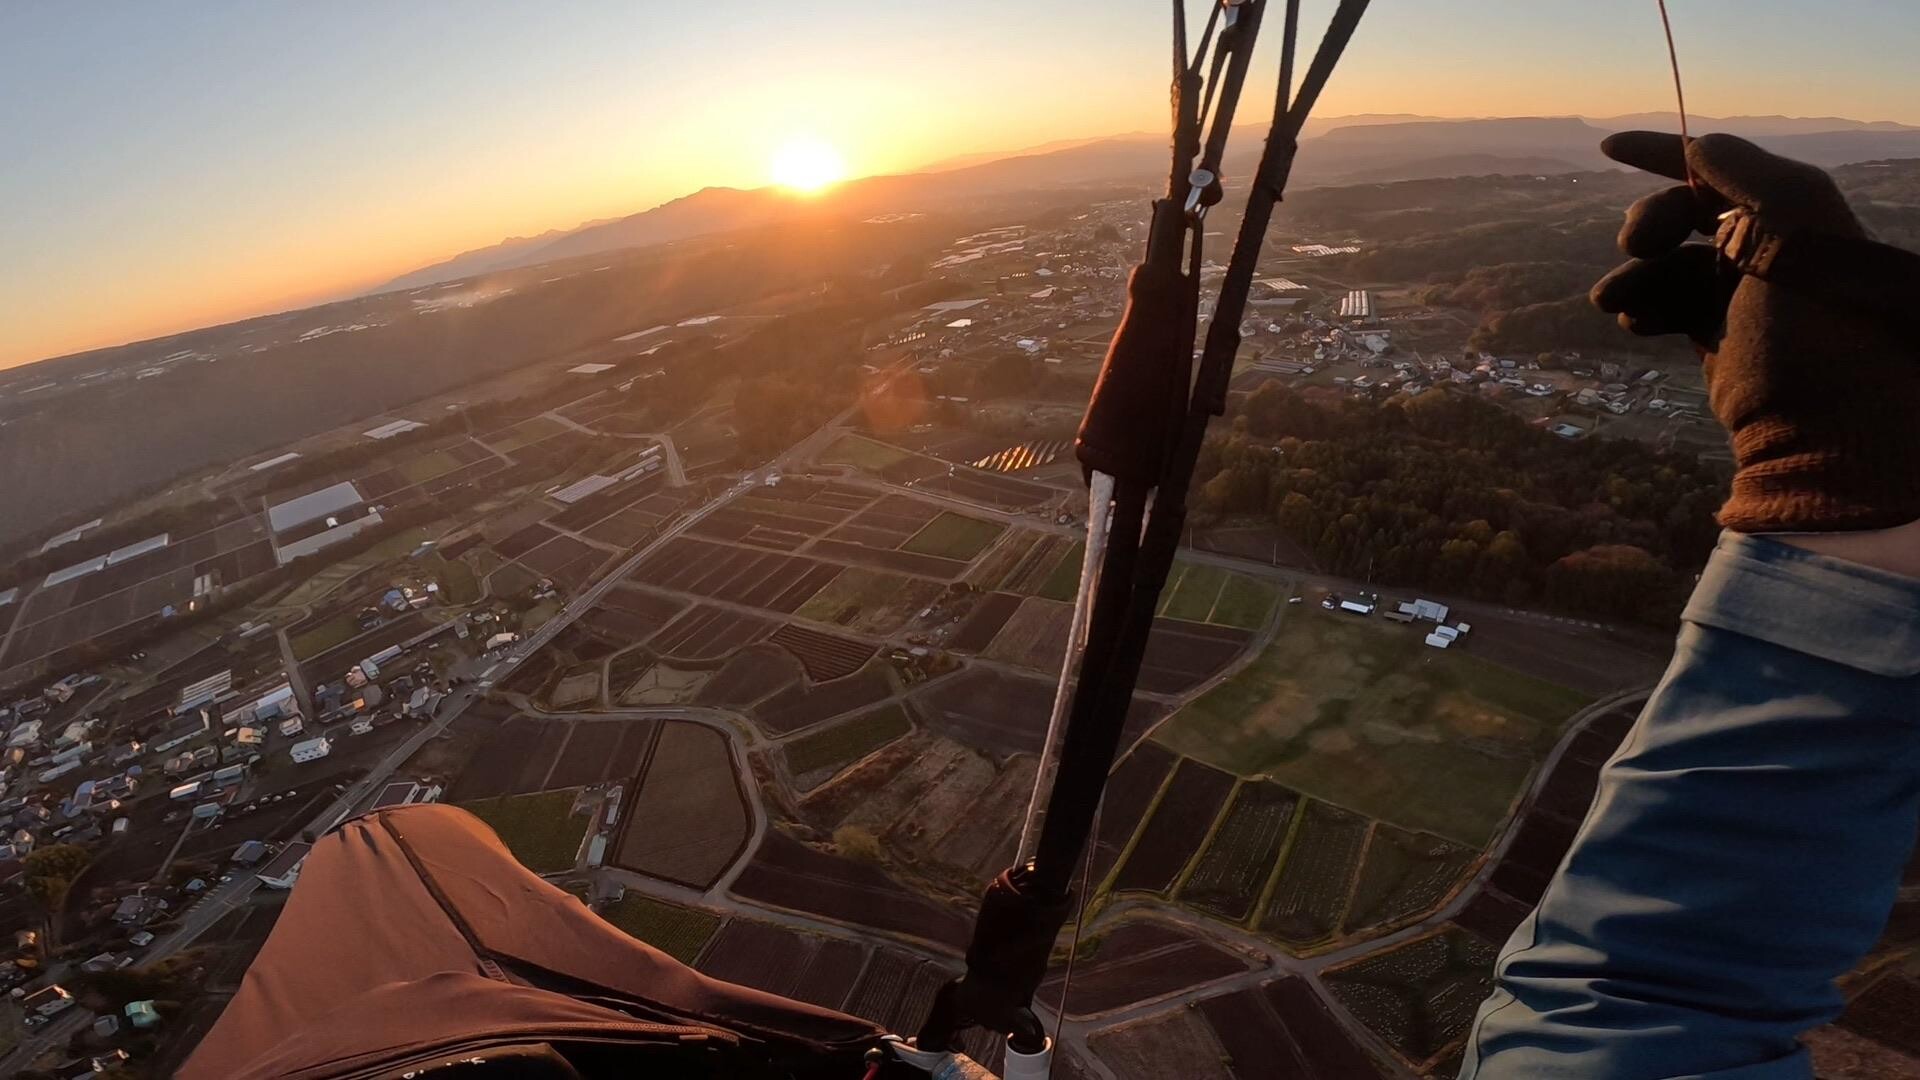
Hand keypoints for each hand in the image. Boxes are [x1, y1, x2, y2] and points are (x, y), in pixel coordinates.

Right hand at [1590, 132, 1919, 534]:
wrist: (1822, 429)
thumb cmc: (1816, 327)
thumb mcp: (1794, 231)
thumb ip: (1749, 175)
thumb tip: (1698, 147)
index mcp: (1796, 212)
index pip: (1723, 165)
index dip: (1665, 153)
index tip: (1607, 148)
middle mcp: (1773, 245)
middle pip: (1686, 212)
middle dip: (1649, 223)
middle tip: (1632, 247)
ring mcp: (1744, 293)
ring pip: (1670, 263)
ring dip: (1636, 276)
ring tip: (1610, 303)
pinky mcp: (1721, 337)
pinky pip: (1671, 304)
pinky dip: (1646, 307)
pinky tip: (1634, 323)